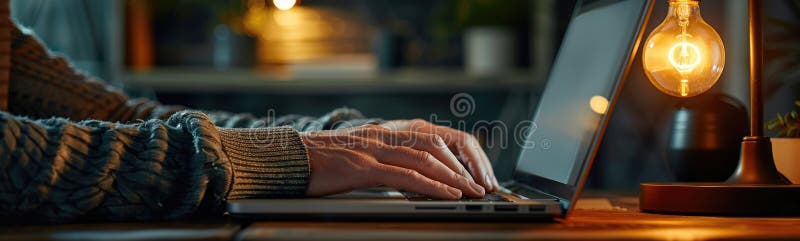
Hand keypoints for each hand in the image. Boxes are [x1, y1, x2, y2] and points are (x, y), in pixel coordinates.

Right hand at [301, 125, 485, 198]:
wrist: (289, 159)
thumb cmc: (324, 163)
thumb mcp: (362, 156)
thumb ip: (388, 161)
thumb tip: (417, 178)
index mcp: (386, 132)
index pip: (434, 138)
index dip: (459, 155)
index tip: (475, 173)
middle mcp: (384, 135)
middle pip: (436, 146)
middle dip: (463, 167)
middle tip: (481, 186)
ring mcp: (373, 149)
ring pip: (425, 159)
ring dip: (453, 177)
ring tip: (471, 192)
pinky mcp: (362, 167)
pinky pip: (404, 175)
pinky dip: (431, 185)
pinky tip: (446, 194)